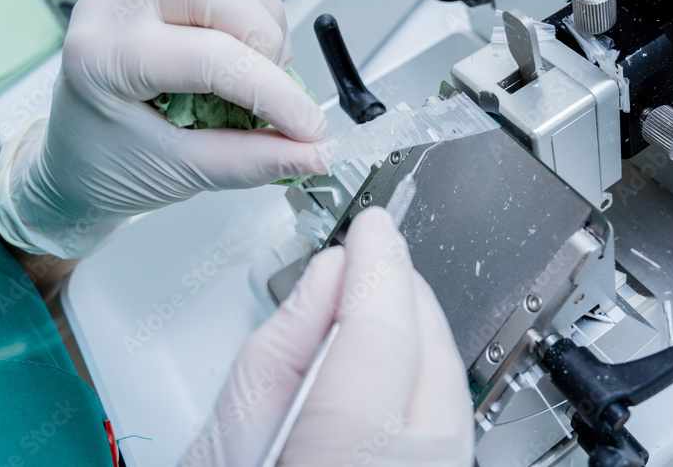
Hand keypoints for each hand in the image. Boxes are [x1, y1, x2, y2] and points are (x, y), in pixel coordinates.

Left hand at [0, 0, 326, 257]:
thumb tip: (316, 153)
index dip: (272, 92)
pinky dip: (248, 3)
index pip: (208, 58)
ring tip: (261, 68)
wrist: (75, 159)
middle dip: (263, 38)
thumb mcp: (182, 173)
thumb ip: (253, 161)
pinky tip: (247, 45)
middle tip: (277, 90)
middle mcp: (112, 8)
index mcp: (103, 59)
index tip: (308, 129)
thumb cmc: (110, 166)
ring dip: (259, 17)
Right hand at [180, 208, 473, 466]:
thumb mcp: (220, 444)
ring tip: (376, 308)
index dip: (378, 269)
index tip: (372, 229)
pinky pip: (449, 430)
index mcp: (343, 465)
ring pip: (452, 394)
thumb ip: (278, 353)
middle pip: (433, 361)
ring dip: (418, 338)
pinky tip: (392, 372)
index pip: (380, 338)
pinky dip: (424, 386)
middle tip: (372, 260)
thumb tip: (329, 280)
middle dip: (405, 295)